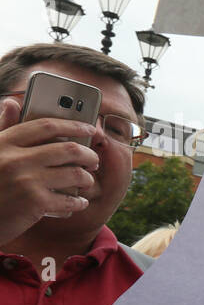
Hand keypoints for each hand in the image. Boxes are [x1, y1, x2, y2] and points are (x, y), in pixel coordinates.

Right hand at [0, 99, 99, 244]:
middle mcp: (16, 159)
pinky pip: (70, 199)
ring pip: (75, 173)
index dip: (73, 124)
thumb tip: (11, 102)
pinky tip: (79, 202)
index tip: (89, 127)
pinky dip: (78, 201)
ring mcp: (26, 181)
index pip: (46, 126)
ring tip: (87, 181)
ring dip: (87, 179)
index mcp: (5, 143)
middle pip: (68, 149)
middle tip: (93, 160)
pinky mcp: (35, 203)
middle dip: (88, 154)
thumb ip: (4, 127)